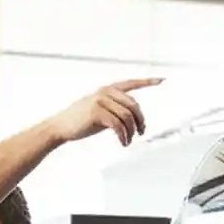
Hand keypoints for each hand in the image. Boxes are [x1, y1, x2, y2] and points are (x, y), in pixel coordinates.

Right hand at [43, 78, 163, 146]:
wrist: (61, 127)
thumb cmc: (81, 121)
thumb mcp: (99, 109)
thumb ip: (115, 109)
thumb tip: (133, 119)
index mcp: (107, 89)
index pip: (131, 83)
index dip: (147, 81)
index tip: (161, 80)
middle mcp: (105, 92)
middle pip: (133, 106)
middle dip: (140, 121)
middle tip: (141, 133)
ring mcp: (100, 101)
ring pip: (127, 117)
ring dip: (132, 132)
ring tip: (128, 141)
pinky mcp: (97, 112)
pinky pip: (118, 126)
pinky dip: (124, 136)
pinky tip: (123, 143)